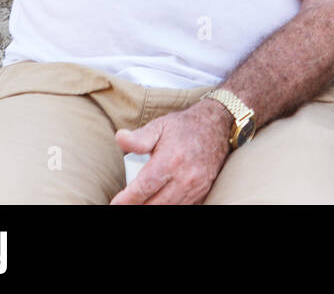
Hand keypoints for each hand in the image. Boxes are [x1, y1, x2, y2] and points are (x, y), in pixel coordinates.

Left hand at [110, 98, 230, 204]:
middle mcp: (185, 177)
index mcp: (171, 160)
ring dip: (152, 205)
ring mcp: (196, 187)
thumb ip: (138, 137)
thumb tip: (119, 138)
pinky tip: (159, 199)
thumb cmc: (184, 127)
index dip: (126, 199)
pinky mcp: (203, 192)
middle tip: (126, 202)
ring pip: (169, 207)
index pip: (143, 189)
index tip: (115, 203)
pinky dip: (169, 205)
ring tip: (141, 200)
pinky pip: (183, 206)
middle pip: (154, 203)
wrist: (217, 126)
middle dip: (137, 205)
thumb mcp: (159, 126)